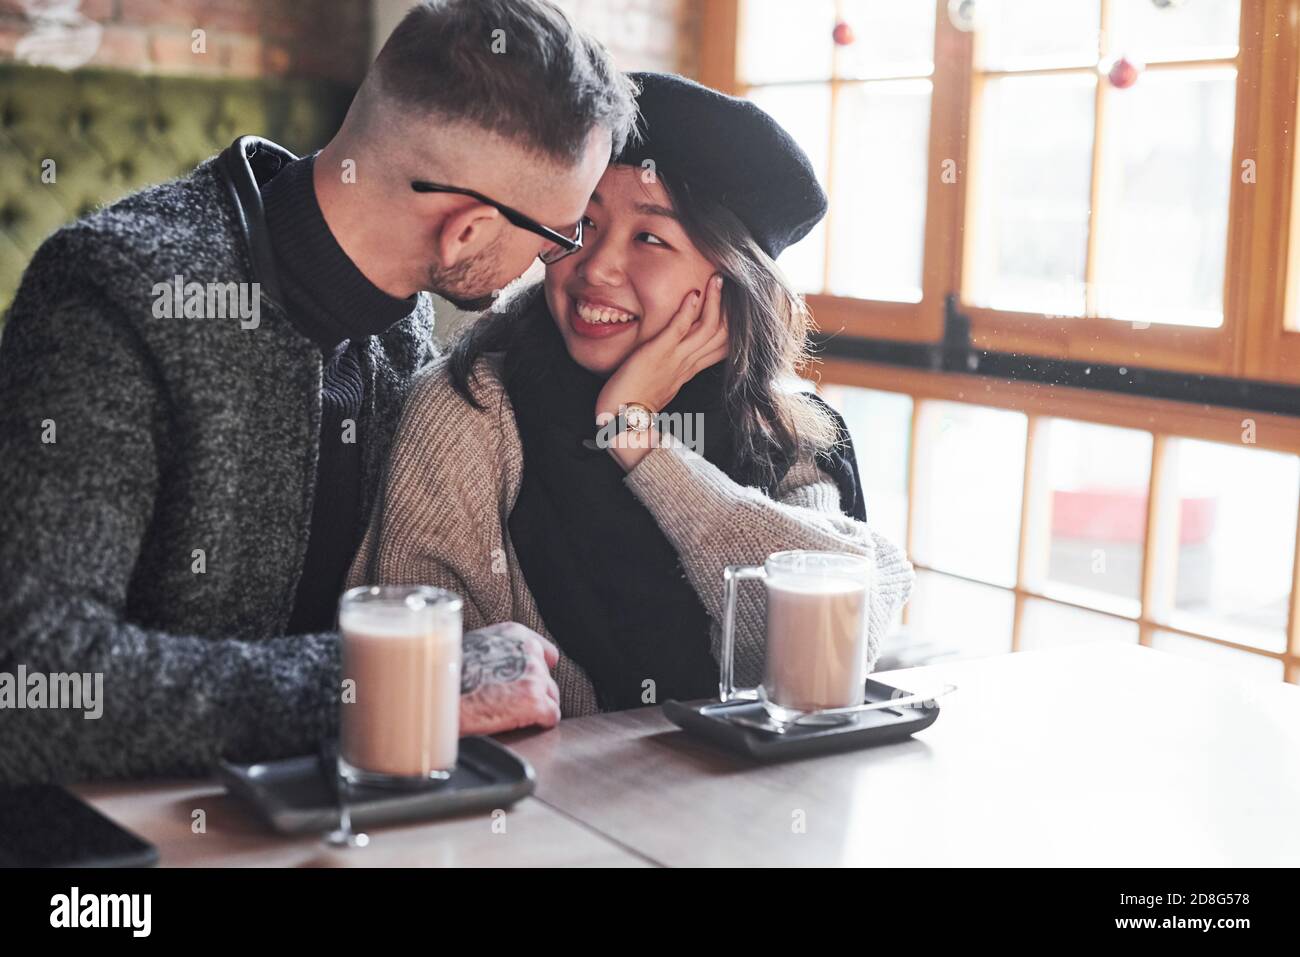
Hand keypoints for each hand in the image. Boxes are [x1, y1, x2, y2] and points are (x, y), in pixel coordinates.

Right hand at [459, 621, 561, 734]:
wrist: (439, 699)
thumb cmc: (449, 678)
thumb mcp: (475, 647)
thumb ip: (499, 651)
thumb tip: (508, 664)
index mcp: (514, 635)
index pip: (545, 653)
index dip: (535, 672)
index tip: (525, 683)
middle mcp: (529, 651)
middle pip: (547, 679)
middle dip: (533, 693)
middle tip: (508, 704)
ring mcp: (535, 677)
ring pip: (552, 697)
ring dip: (536, 709)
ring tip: (510, 715)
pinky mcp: (536, 703)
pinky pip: (551, 717)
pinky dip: (538, 724)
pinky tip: (518, 725)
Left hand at [595, 274, 728, 471]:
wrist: (621, 421)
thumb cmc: (634, 403)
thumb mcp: (661, 384)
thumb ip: (672, 369)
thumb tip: (677, 359)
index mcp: (689, 371)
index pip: (722, 347)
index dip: (732, 326)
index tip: (736, 307)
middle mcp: (687, 364)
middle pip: (721, 335)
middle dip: (729, 308)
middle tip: (732, 283)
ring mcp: (675, 358)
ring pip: (707, 328)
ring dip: (714, 302)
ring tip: (717, 279)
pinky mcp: (658, 353)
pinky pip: (679, 329)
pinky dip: (688, 311)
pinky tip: (694, 293)